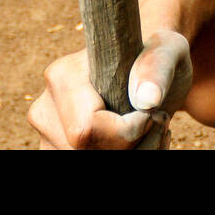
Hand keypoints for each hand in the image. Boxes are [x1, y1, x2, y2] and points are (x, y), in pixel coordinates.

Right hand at [29, 29, 193, 148]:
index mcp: (63, 77)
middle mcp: (46, 108)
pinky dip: (119, 156)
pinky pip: (86, 164)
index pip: (87, 129)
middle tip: (155, 123)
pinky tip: (131, 142)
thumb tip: (148, 99)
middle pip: (86, 153)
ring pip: (87, 161)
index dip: (129, 131)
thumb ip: (158, 67)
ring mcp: (47, 134)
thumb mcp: (168, 50)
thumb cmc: (157, 57)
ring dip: (129, 153)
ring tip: (144, 130)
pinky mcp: (55, 149)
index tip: (151, 113)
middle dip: (131, 147)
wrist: (147, 72)